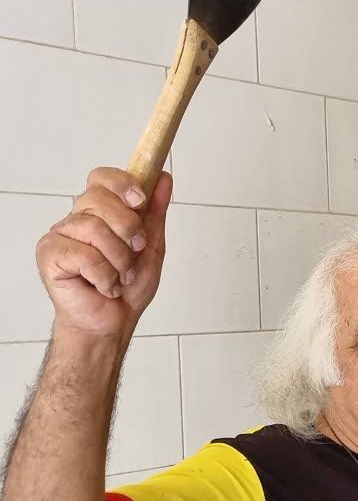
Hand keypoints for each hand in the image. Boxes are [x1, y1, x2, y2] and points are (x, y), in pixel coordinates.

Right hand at [35, 168, 172, 338]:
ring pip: (94, 229)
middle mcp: (77, 220)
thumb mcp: (152, 246)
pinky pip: (84, 256)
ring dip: (120, 259)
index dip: (122, 184)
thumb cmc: (127, 287)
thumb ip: (155, 212)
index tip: (140, 201)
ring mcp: (60, 236)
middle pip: (99, 198)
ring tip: (122, 275)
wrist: (112, 322)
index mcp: (99, 212)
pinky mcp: (50, 255)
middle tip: (136, 250)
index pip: (101, 178)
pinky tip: (106, 286)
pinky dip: (105, 276)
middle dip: (128, 228)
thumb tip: (163, 178)